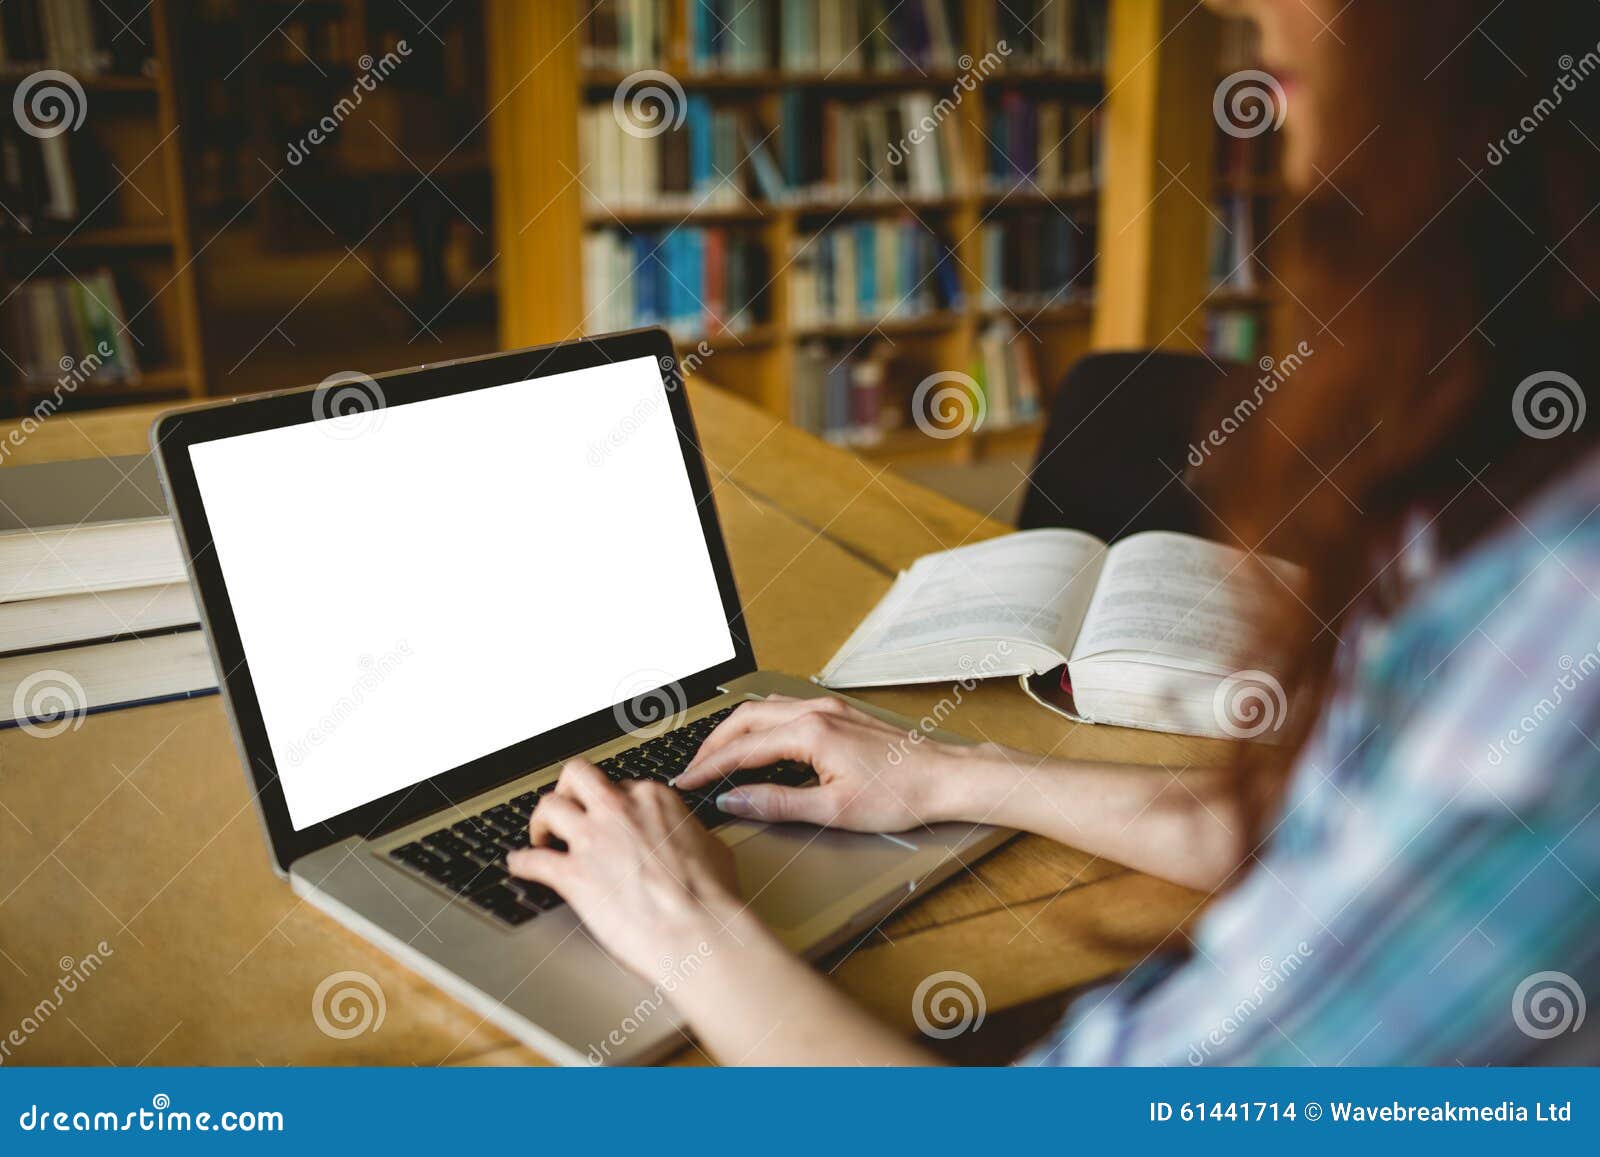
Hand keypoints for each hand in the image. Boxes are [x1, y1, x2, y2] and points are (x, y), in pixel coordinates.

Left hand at [505, 760, 742, 979]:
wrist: (698, 930)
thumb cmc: (712, 896)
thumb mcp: (712, 847)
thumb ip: (687, 834)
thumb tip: (686, 840)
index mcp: (652, 799)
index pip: (620, 785)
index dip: (612, 805)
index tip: (609, 818)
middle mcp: (618, 810)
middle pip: (576, 776)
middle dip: (568, 791)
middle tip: (567, 809)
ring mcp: (592, 839)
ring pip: (548, 807)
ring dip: (540, 822)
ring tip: (541, 837)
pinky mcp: (572, 875)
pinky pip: (530, 860)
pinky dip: (520, 863)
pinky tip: (519, 866)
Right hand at [672, 694, 969, 831]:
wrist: (946, 778)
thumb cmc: (901, 794)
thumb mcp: (833, 810)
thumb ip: (777, 804)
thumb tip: (735, 799)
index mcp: (811, 733)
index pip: (742, 748)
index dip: (708, 766)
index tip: (686, 782)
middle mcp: (816, 711)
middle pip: (746, 718)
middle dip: (713, 743)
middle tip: (692, 769)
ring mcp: (829, 708)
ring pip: (765, 708)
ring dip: (736, 729)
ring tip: (717, 754)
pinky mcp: (840, 713)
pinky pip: (786, 709)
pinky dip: (760, 724)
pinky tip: (758, 740)